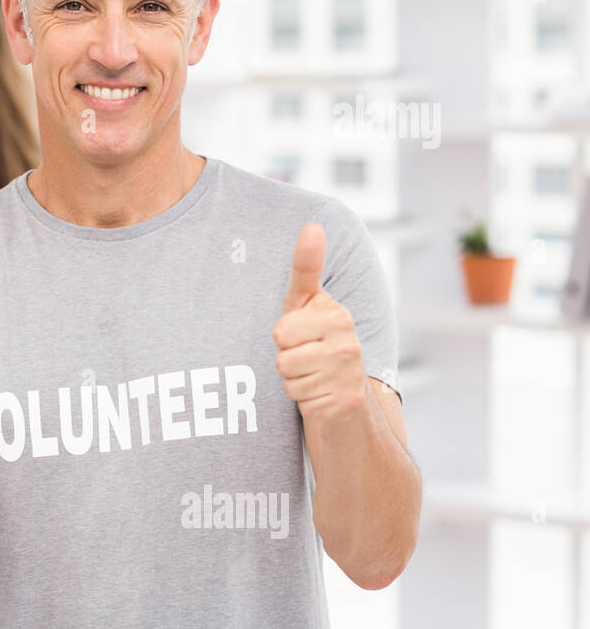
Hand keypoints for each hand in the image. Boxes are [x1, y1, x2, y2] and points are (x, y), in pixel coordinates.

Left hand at [273, 223, 367, 421]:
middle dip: (286, 361)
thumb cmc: (317, 339)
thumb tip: (313, 225)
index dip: (284, 336)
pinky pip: (300, 402)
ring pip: (289, 381)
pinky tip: (321, 393)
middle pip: (281, 358)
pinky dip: (305, 401)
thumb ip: (306, 267)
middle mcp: (349, 344)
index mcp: (337, 316)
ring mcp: (349, 375)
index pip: (280, 332)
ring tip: (314, 375)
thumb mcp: (307, 302)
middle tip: (306, 358)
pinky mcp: (346, 403)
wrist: (348, 392)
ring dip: (295, 382)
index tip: (302, 334)